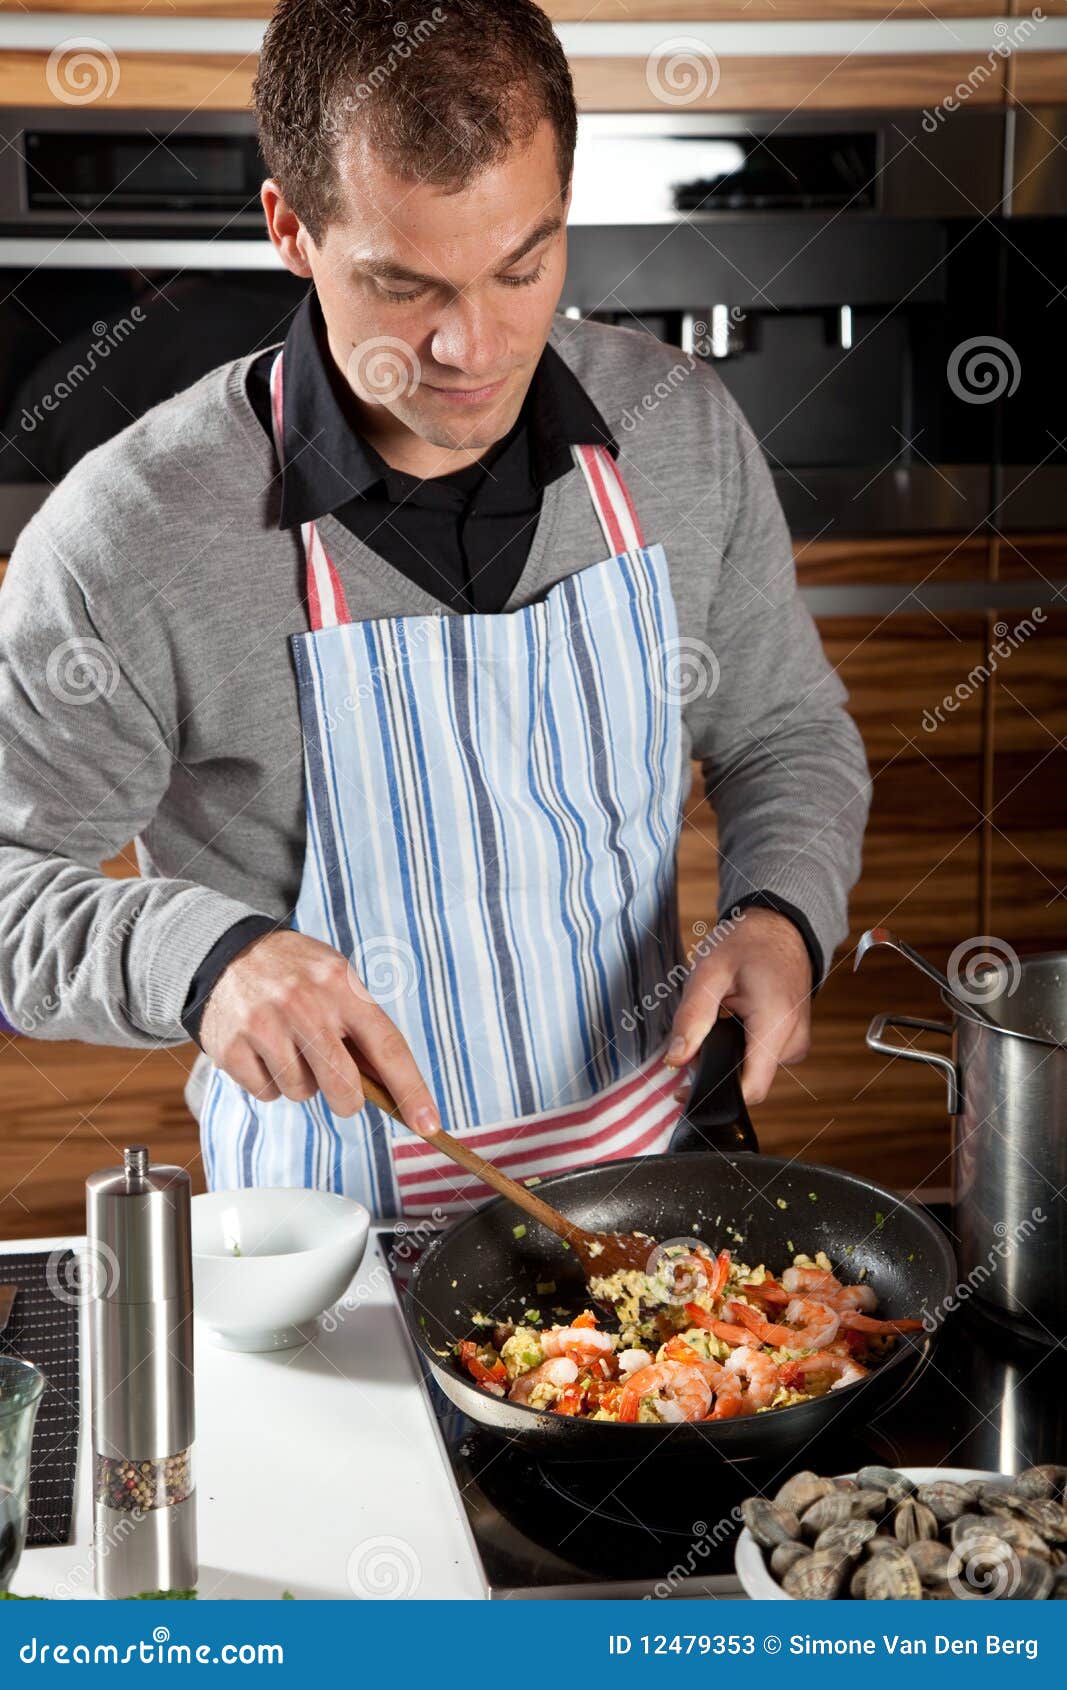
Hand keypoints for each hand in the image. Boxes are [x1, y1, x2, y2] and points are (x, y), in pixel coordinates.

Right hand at [198, 929, 440, 1138]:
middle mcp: (304, 1004)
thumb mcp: (335, 979)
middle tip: (341, 1092)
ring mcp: (265, 1025)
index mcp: (340, 985)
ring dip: (301, 1082)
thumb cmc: (294, 973)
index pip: (387, 1047)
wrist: (226, 953)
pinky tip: (263, 1052)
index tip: (429, 1124)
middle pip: (344, 1086)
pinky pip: (267, 1094)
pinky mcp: (232, 1047)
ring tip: (288, 1047)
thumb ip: (362, 1027)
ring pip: (302, 1093)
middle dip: (348, 1101)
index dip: (411, 1090)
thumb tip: (391, 1085)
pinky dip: (269, 1082)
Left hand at [664, 908, 812, 1103]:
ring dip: (729, 1056)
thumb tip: (675, 1060)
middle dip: (716, 1067)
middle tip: (696, 1035)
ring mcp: (798, 1042)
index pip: (750, 1089)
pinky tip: (736, 1021)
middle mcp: (794, 1040)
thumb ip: (692, 1017)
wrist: (781, 926)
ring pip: (753, 1071)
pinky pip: (763, 1058)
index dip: (714, 1096)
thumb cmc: (746, 943)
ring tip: (720, 1018)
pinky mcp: (795, 1041)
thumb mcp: (709, 972)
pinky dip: (743, 1047)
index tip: (683, 1090)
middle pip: (747, 1080)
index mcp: (776, 1023)